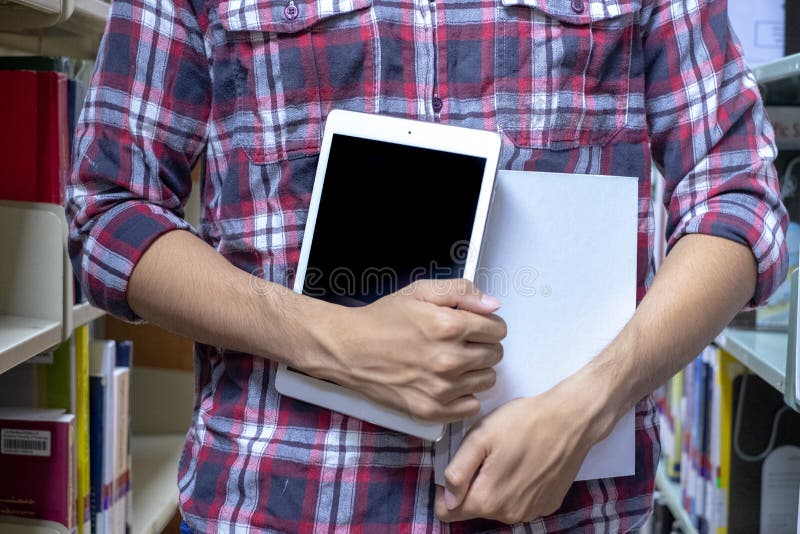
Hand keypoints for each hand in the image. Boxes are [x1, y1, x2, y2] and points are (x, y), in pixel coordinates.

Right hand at [316, 279, 505, 422]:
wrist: (349, 349)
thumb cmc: (382, 320)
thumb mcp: (420, 291)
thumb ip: (461, 291)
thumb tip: (492, 305)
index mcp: (449, 326)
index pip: (498, 330)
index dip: (487, 324)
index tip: (473, 325)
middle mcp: (449, 360)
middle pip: (495, 355)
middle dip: (482, 345)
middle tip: (459, 342)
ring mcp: (441, 389)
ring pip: (487, 380)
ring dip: (475, 370)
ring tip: (452, 361)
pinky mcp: (431, 410)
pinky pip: (471, 406)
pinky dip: (464, 395)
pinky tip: (448, 382)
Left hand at [434, 376, 614, 523]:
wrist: (572, 420)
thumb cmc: (525, 422)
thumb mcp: (480, 436)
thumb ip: (458, 471)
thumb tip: (447, 497)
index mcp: (487, 499)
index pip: (448, 512)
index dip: (445, 491)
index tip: (457, 469)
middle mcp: (509, 514)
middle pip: (474, 508)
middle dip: (473, 485)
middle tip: (486, 454)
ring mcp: (530, 512)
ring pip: (497, 506)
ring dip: (496, 486)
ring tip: (507, 455)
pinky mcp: (547, 505)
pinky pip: (520, 502)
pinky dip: (517, 487)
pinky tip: (525, 463)